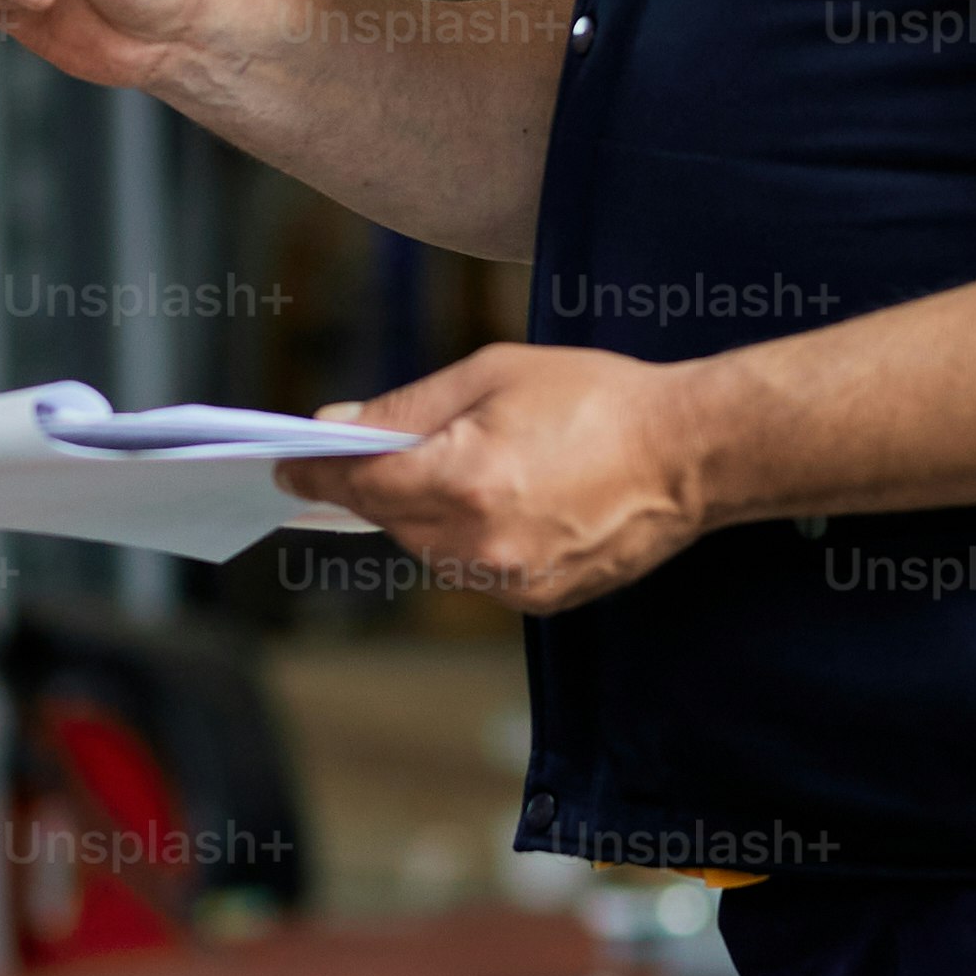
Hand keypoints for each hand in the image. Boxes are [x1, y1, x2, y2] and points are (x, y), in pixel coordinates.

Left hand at [279, 343, 714, 614]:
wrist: (689, 454)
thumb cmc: (597, 398)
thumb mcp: (492, 374)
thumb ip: (406, 406)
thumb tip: (335, 427)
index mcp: (464, 478)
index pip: (359, 483)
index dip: (316, 472)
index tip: (286, 466)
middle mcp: (479, 542)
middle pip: (388, 519)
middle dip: (380, 485)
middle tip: (389, 449)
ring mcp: (510, 581)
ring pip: (425, 549)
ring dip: (426, 513)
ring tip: (475, 468)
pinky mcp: (537, 601)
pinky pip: (470, 572)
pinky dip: (468, 540)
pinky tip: (508, 501)